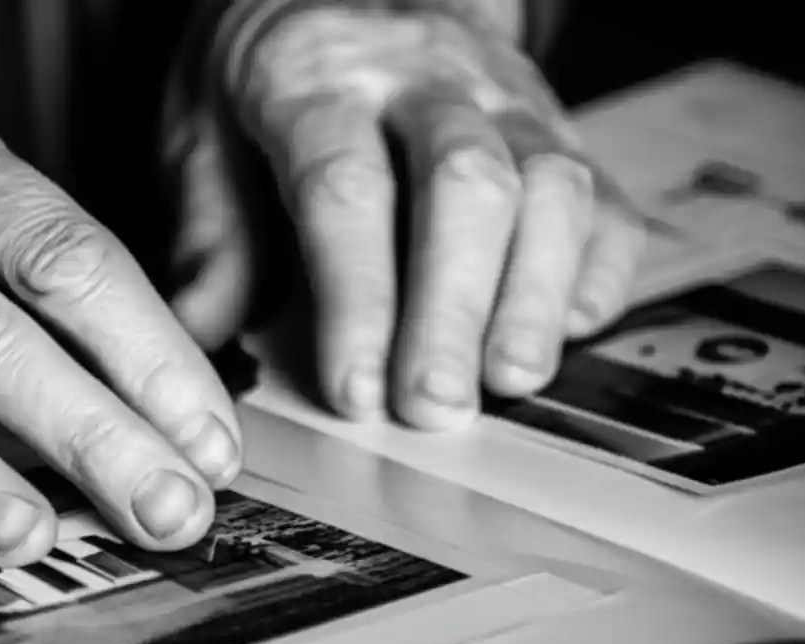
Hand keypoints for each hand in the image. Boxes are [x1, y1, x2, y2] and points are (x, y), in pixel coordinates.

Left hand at [165, 0, 647, 426]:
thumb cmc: (273, 75)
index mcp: (316, 77)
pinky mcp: (558, 128)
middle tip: (435, 406)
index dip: (357, 299)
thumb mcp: (203, 131)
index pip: (346, 189)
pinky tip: (570, 329)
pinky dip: (597, 270)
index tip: (357, 390)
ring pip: (552, 185)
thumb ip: (210, 236)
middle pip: (465, 185)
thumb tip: (202, 336)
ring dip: (536, 296)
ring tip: (511, 380)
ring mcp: (505, 98)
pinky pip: (602, 197)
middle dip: (454, 309)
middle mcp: (424, 77)